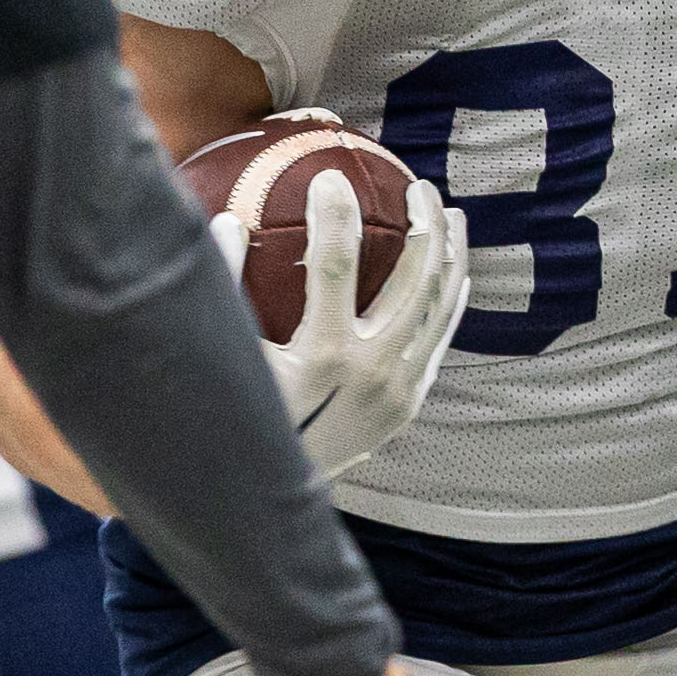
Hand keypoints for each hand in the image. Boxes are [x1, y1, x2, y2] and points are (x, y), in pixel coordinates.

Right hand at [216, 172, 469, 480]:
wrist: (267, 499)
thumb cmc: (237, 418)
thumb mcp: (224, 358)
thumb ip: (222, 288)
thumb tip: (228, 217)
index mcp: (322, 354)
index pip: (335, 264)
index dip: (334, 213)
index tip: (330, 176)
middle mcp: (370, 371)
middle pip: (414, 278)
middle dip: (422, 223)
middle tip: (418, 186)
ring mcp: (398, 390)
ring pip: (439, 307)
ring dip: (450, 255)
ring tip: (453, 215)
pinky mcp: (408, 404)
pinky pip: (439, 340)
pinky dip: (451, 301)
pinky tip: (454, 274)